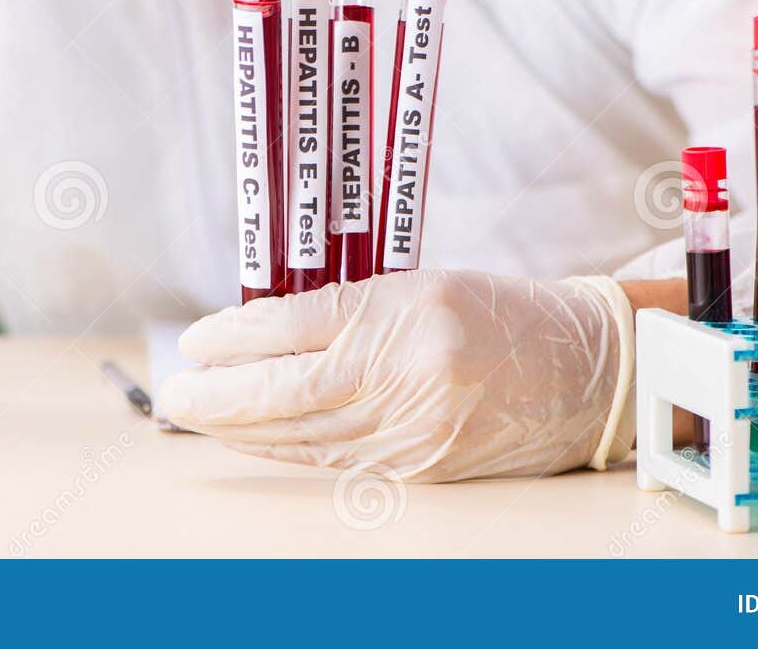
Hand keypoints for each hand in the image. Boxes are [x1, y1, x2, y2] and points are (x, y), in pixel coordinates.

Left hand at [160, 270, 633, 481]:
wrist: (583, 372)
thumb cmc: (499, 314)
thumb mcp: (420, 286)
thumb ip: (344, 309)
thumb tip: (258, 333)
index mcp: (409, 310)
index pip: (297, 326)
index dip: (235, 337)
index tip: (195, 341)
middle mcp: (411, 374)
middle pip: (289, 391)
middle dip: (220, 397)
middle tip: (173, 393)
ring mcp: (417, 430)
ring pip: (304, 437)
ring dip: (241, 430)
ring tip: (198, 418)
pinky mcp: (422, 470)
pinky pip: (337, 462)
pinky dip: (286, 451)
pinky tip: (254, 441)